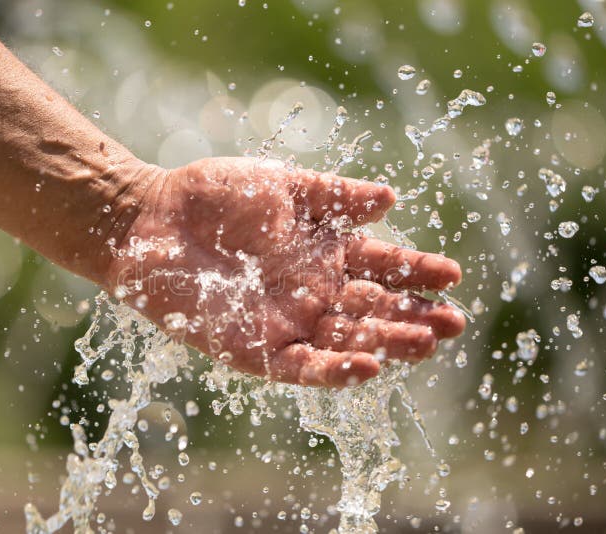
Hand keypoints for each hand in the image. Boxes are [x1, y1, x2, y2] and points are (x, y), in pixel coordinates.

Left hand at [106, 157, 464, 386]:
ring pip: (348, 338)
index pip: (381, 265)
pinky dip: (336, 367)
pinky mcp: (256, 348)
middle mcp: (312, 291)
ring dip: (387, 342)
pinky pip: (303, 365)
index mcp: (323, 252)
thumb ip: (336, 196)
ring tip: (426, 343)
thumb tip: (391, 198)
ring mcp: (286, 322)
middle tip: (454, 321)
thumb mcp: (284, 187)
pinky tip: (369, 364)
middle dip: (414, 315)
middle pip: (373, 308)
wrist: (151, 220)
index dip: (416, 271)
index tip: (453, 276)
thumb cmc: (215, 196)